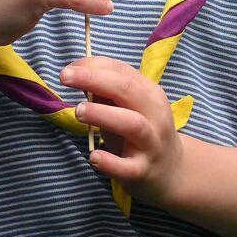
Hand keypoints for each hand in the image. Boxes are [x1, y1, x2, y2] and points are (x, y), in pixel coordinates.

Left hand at [60, 56, 182, 206]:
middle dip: (94, 79)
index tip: (68, 68)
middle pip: (127, 89)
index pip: (121, 71)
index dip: (93, 66)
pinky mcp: (144, 170)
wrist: (171, 170)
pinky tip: (94, 156)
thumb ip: (106, 93)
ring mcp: (151, 143)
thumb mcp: (128, 108)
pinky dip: (110, 162)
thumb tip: (76, 75)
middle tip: (65, 78)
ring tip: (79, 112)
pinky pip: (127, 167)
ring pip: (132, 124)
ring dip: (102, 114)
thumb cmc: (141, 132)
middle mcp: (154, 114)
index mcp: (149, 93)